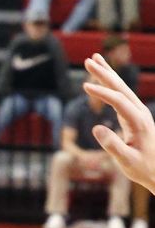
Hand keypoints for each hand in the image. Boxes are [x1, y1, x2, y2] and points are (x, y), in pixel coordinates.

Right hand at [84, 52, 154, 190]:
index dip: (102, 92)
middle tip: (88, 60)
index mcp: (139, 122)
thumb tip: (96, 128)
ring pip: (121, 88)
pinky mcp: (134, 115)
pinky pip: (121, 95)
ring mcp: (138, 112)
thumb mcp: (127, 161)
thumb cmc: (143, 168)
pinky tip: (102, 78)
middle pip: (121, 88)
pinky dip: (110, 84)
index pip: (118, 101)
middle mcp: (140, 113)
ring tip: (94, 59)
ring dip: (107, 73)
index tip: (84, 86)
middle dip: (104, 73)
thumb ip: (113, 145)